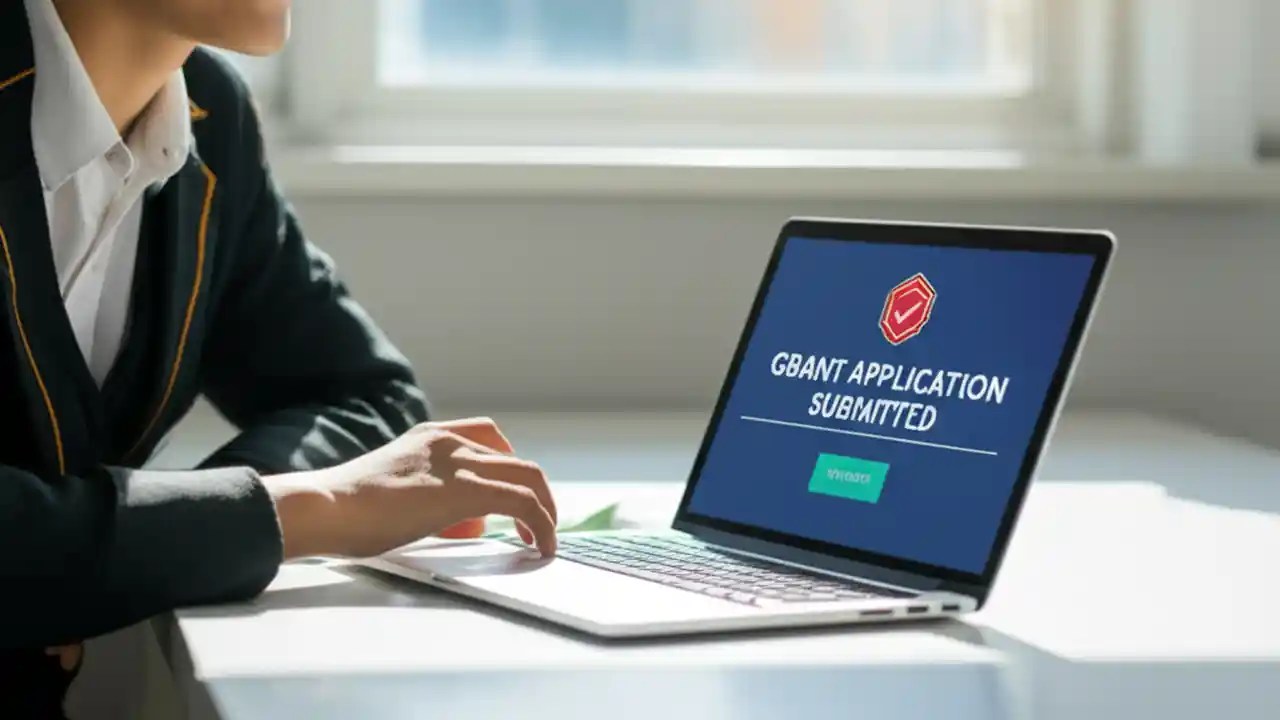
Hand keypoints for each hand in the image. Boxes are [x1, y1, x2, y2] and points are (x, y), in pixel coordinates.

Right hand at [264, 418, 557, 558]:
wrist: (323, 508)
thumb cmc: (344, 509)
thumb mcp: (393, 491)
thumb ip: (428, 498)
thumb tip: (461, 523)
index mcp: (428, 436)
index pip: (487, 437)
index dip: (508, 469)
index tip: (512, 499)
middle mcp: (449, 441)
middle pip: (515, 460)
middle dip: (535, 495)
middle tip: (537, 526)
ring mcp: (459, 463)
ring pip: (528, 477)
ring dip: (545, 511)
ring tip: (543, 540)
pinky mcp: (465, 491)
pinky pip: (523, 503)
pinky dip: (542, 525)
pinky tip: (540, 547)